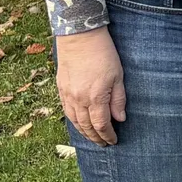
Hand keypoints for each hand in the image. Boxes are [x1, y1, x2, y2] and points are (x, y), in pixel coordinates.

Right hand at [56, 28, 125, 145]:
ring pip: (74, 121)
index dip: (107, 135)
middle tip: (104, 144)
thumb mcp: (118, 76)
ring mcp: (68, 95)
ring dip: (84, 133)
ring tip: (92, 138)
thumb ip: (118, 99)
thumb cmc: (103, 54)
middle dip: (96, 138)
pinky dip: (73, 121)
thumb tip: (120, 119)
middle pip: (87, 127)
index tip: (114, 141)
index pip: (101, 125)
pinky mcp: (61, 89)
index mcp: (95, 97)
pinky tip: (79, 124)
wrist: (80, 37)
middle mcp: (79, 100)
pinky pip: (66, 111)